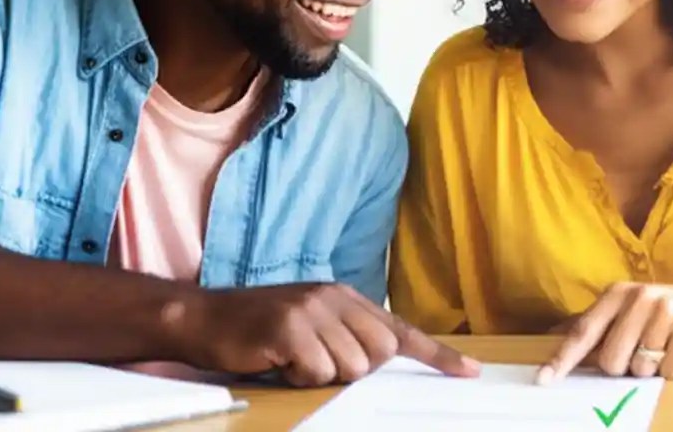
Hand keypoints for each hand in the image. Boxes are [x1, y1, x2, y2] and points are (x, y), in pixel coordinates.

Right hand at [184, 283, 480, 386]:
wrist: (203, 317)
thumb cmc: (260, 329)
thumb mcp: (312, 322)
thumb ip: (349, 334)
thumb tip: (385, 357)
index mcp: (345, 296)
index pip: (401, 329)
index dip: (437, 355)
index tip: (469, 373)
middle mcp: (334, 297)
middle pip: (380, 355)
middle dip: (354, 370)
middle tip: (315, 360)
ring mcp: (312, 310)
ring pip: (351, 368)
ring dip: (321, 375)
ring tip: (292, 359)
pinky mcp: (290, 328)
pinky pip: (319, 372)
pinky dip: (299, 377)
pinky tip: (278, 362)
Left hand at [537, 282, 672, 382]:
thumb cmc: (670, 313)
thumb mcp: (633, 308)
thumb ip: (600, 322)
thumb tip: (558, 336)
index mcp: (619, 293)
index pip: (584, 331)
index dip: (563, 358)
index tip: (545, 378)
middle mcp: (640, 298)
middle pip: (610, 361)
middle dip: (624, 367)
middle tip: (645, 350)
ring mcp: (666, 313)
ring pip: (640, 369)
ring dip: (652, 367)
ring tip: (667, 346)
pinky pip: (668, 372)